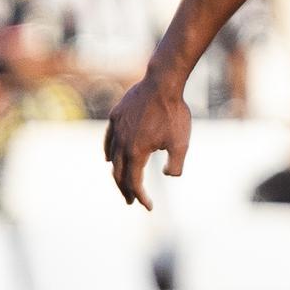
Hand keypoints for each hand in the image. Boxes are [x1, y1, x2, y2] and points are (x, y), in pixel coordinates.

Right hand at [104, 69, 193, 206]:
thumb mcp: (181, 143)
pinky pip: (108, 140)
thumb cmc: (174, 113)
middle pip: (119, 173)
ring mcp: (117, 128)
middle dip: (125, 190)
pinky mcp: (116, 116)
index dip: (141, 197)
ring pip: (111, 157)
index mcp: (136, 152)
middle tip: (131, 201)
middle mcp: (122, 142)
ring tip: (121, 183)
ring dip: (116, 173)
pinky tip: (109, 158)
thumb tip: (167, 176)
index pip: (134, 182)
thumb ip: (175, 166)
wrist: (163, 83)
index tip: (149, 207)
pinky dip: (108, 153)